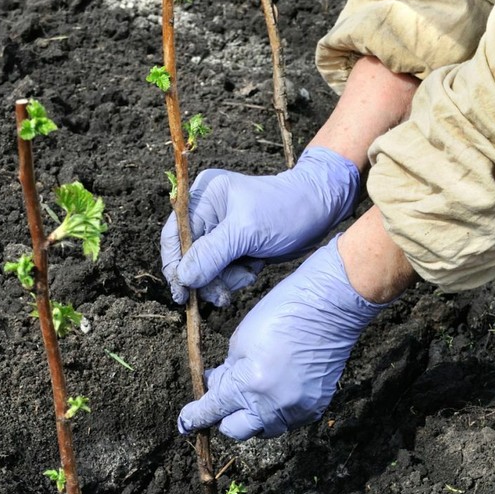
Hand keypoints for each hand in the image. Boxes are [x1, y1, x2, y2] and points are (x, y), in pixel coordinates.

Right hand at [160, 146, 359, 305]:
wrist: (320, 210)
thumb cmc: (286, 210)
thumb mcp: (246, 231)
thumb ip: (211, 254)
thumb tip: (183, 276)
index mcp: (204, 196)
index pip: (175, 235)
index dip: (174, 265)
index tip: (182, 294)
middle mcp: (208, 211)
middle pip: (189, 256)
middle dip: (206, 277)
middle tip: (221, 296)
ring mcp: (221, 230)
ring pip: (206, 268)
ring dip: (224, 280)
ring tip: (247, 276)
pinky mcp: (234, 246)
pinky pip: (223, 271)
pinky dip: (236, 277)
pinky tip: (252, 271)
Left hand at [177, 237, 387, 439]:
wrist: (329, 306)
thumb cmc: (283, 313)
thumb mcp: (241, 340)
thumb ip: (226, 372)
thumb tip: (215, 390)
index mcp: (250, 386)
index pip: (213, 411)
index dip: (195, 418)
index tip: (185, 423)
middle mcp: (274, 406)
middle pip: (237, 430)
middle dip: (224, 417)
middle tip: (222, 397)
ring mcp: (298, 410)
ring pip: (263, 428)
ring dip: (251, 415)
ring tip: (251, 388)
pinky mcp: (316, 407)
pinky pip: (287, 420)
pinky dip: (275, 409)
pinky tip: (275, 387)